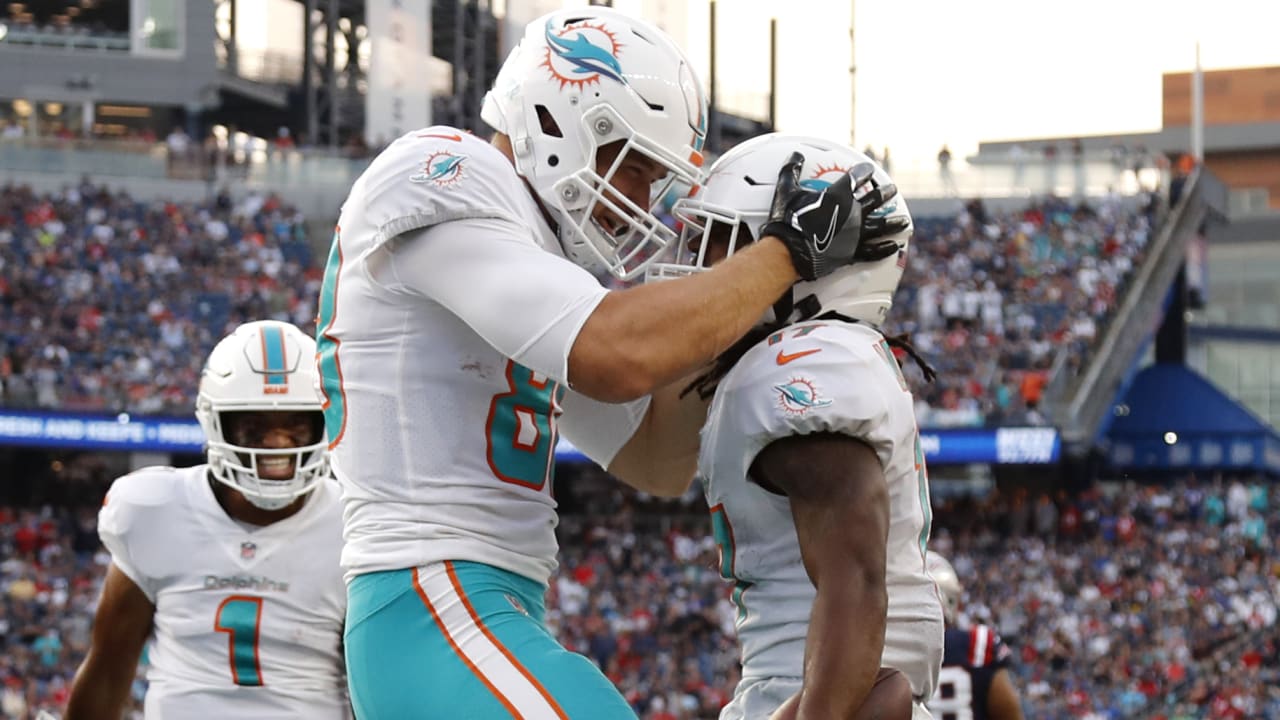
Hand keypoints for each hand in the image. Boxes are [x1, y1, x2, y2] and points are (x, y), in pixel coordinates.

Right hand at [759, 153, 907, 279]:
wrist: (789, 251)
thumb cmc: (787, 220)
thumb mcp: (786, 190)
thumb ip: (791, 171)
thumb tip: (795, 156)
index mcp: (839, 195)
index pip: (856, 178)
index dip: (863, 172)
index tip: (868, 170)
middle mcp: (852, 213)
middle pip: (875, 200)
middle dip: (885, 193)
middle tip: (892, 190)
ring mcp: (855, 233)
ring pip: (881, 225)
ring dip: (893, 222)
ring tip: (903, 221)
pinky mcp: (852, 252)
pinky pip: (873, 250)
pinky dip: (885, 248)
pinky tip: (894, 246)